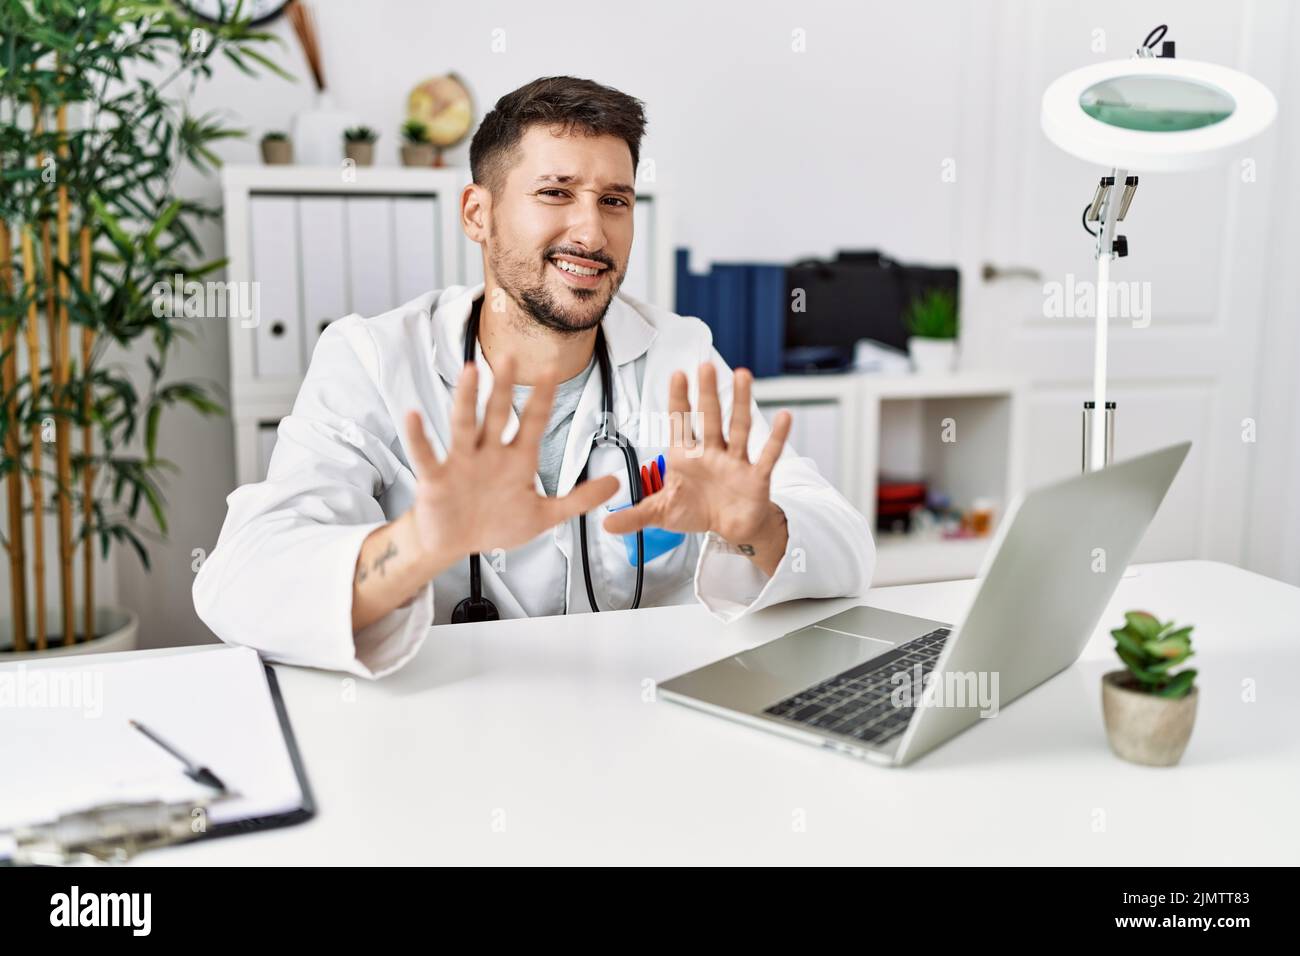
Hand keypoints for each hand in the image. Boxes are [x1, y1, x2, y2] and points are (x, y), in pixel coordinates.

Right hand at [403, 357, 617, 564]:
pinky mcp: (436, 479)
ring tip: (469, 372)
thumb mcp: (544, 515)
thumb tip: (617, 484)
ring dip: (467, 400)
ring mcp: (461, 463)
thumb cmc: (496, 523)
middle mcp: (489, 454)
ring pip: (465, 426)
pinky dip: (419, 437)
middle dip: (505, 388)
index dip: (543, 398)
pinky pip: (426, 455)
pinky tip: (414, 415)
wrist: (455, 543)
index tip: (553, 369)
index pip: (533, 423)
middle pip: (498, 415)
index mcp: (516, 460)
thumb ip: (579, 499)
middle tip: (511, 356)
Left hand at [602, 363, 790, 574]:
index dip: (678, 399)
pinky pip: (767, 455)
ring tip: (742, 375)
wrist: (731, 528)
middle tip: (705, 366)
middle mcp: (711, 452)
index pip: (681, 422)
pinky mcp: (756, 477)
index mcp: (686, 456)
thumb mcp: (663, 513)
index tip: (677, 374)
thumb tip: (604, 524)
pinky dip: (776, 438)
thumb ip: (636, 515)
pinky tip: (784, 417)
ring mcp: (735, 461)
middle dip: (707, 394)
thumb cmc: (698, 511)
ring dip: (740, 402)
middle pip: (709, 418)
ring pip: (738, 428)